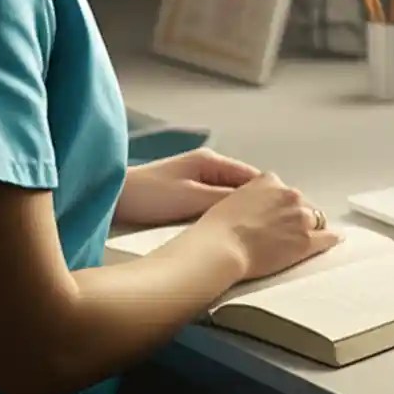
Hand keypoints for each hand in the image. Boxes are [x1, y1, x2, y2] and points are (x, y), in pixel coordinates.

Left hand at [114, 148, 260, 225]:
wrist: (110, 198)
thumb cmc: (149, 195)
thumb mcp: (191, 198)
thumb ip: (225, 200)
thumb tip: (257, 205)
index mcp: (212, 161)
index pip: (254, 177)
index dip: (270, 196)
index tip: (282, 216)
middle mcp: (208, 166)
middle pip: (245, 187)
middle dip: (258, 205)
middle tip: (272, 228)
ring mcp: (197, 179)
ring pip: (231, 197)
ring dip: (241, 212)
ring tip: (255, 232)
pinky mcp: (186, 194)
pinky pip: (216, 204)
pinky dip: (225, 215)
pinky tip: (228, 231)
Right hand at [195, 171, 342, 280]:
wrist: (222, 247)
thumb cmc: (218, 228)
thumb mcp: (231, 198)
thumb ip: (250, 196)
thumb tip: (254, 205)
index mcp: (269, 181)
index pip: (285, 192)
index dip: (283, 206)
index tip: (279, 215)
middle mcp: (289, 194)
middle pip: (302, 204)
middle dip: (297, 216)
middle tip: (286, 231)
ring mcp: (300, 217)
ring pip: (317, 219)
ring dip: (313, 227)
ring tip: (311, 236)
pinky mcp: (307, 240)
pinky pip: (328, 237)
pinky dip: (332, 238)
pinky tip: (334, 239)